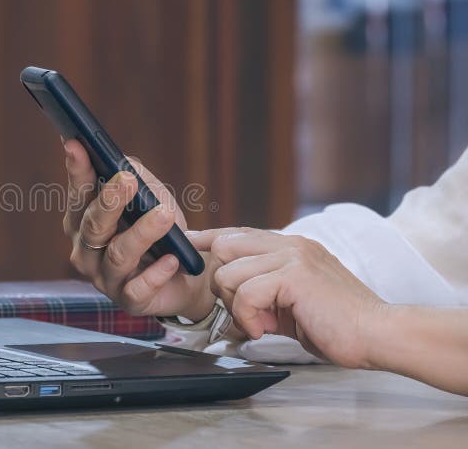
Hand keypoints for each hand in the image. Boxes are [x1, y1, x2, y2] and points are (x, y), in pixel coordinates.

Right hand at [62, 139, 215, 320]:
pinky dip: (156, 273)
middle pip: (93, 225)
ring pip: (118, 255)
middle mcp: (86, 251)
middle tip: (127, 180)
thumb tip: (123, 163)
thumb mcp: (151, 197)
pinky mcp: (129, 302)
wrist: (189, 275)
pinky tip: (171, 259)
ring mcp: (105, 279)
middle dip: (109, 201)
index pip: (78, 193)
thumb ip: (135, 177)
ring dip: (142, 233)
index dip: (77, 169)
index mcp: (84, 221)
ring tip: (164, 215)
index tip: (76, 144)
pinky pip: (138, 288)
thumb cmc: (161, 231)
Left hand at [197, 228, 385, 367]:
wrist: (377, 334)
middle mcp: (290, 244)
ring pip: (228, 273)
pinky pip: (245, 293)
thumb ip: (265, 290)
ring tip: (263, 323)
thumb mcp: (291, 302)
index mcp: (291, 246)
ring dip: (237, 306)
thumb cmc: (337, 323)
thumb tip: (233, 295)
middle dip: (224, 285)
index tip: (189, 243)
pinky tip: (267, 329)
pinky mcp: (294, 274)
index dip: (208, 238)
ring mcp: (292, 256)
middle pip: (224, 247)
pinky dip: (248, 317)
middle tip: (247, 311)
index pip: (237, 232)